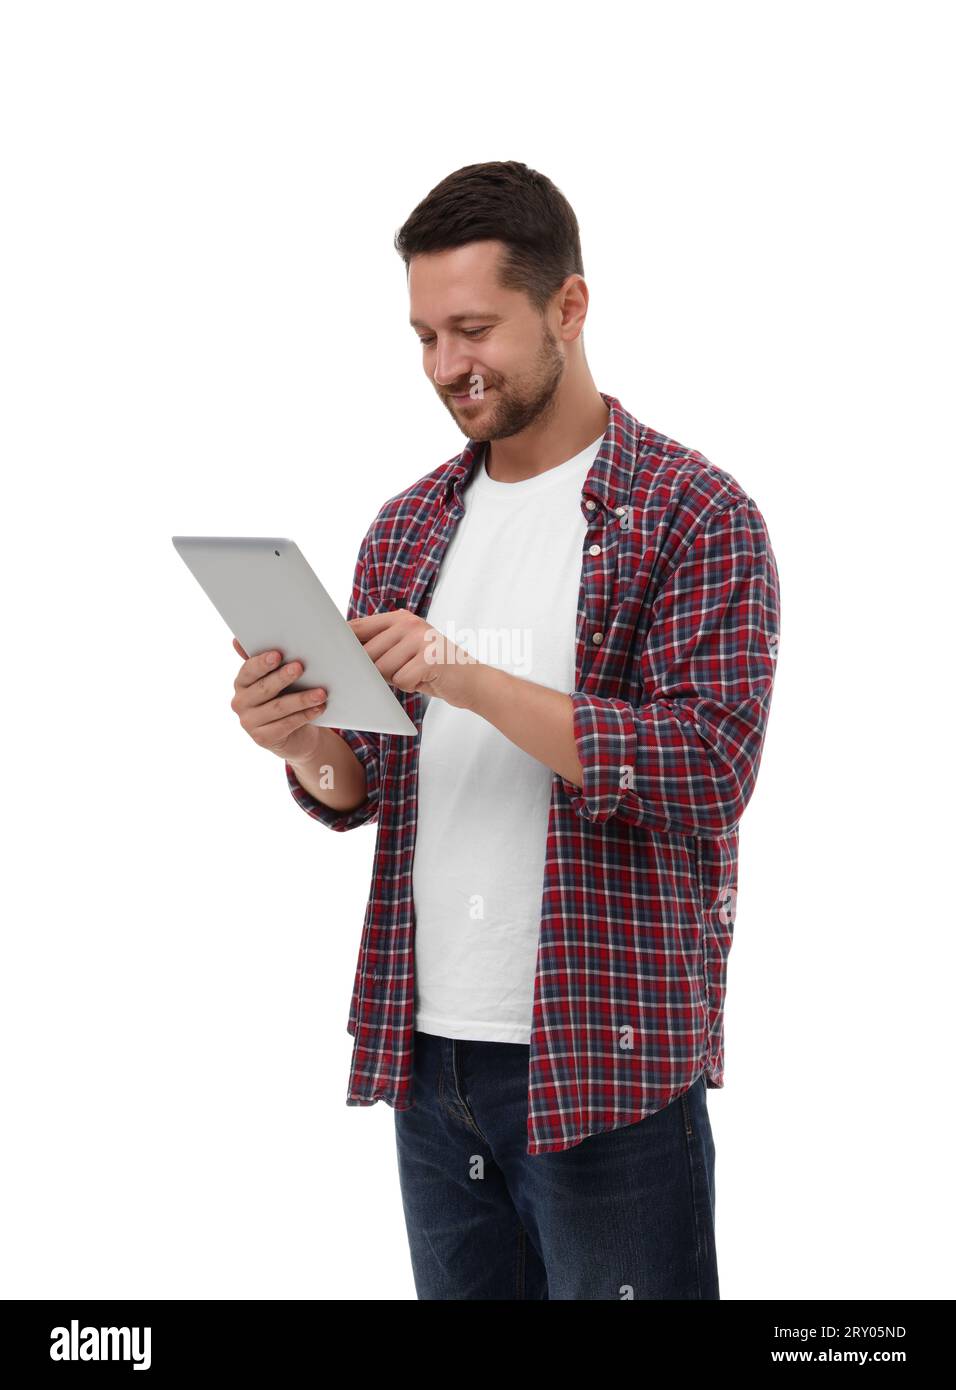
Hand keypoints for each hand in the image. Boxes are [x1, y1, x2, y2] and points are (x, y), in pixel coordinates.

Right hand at [230, 637, 329, 762]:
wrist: (295, 735)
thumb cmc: (286, 698)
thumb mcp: (279, 680)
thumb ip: (270, 662)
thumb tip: (243, 640)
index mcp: (241, 683)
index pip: (248, 670)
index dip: (262, 663)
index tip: (278, 654)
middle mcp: (240, 702)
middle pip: (263, 688)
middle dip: (283, 677)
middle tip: (300, 667)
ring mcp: (249, 723)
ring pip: (278, 707)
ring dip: (301, 699)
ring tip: (321, 692)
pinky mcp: (262, 739)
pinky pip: (286, 725)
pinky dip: (304, 716)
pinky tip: (319, 708)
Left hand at [348, 609, 481, 709]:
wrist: (473, 681)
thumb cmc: (432, 669)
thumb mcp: (405, 650)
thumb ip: (379, 647)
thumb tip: (343, 657)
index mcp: (400, 618)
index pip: (358, 627)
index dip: (342, 643)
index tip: (329, 654)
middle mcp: (409, 623)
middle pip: (368, 654)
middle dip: (376, 671)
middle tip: (400, 672)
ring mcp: (421, 639)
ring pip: (383, 669)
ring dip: (395, 680)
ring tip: (415, 674)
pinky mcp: (429, 658)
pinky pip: (401, 680)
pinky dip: (410, 687)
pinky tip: (425, 680)